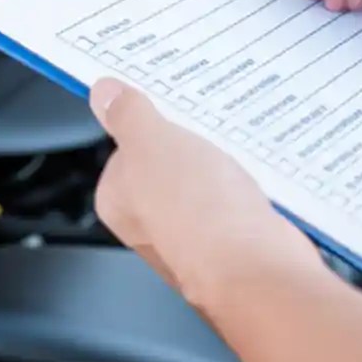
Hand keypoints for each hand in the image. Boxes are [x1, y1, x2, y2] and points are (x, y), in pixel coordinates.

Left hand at [88, 78, 322, 306]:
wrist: (257, 268)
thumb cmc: (198, 215)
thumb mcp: (152, 142)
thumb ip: (127, 115)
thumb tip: (104, 93)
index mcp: (118, 198)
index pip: (126, 147)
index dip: (149, 122)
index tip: (168, 103)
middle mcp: (150, 221)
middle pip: (168, 160)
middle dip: (191, 140)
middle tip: (208, 124)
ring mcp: (192, 232)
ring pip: (206, 177)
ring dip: (224, 160)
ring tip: (234, 149)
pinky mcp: (231, 238)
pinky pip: (237, 196)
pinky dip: (248, 182)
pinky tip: (256, 175)